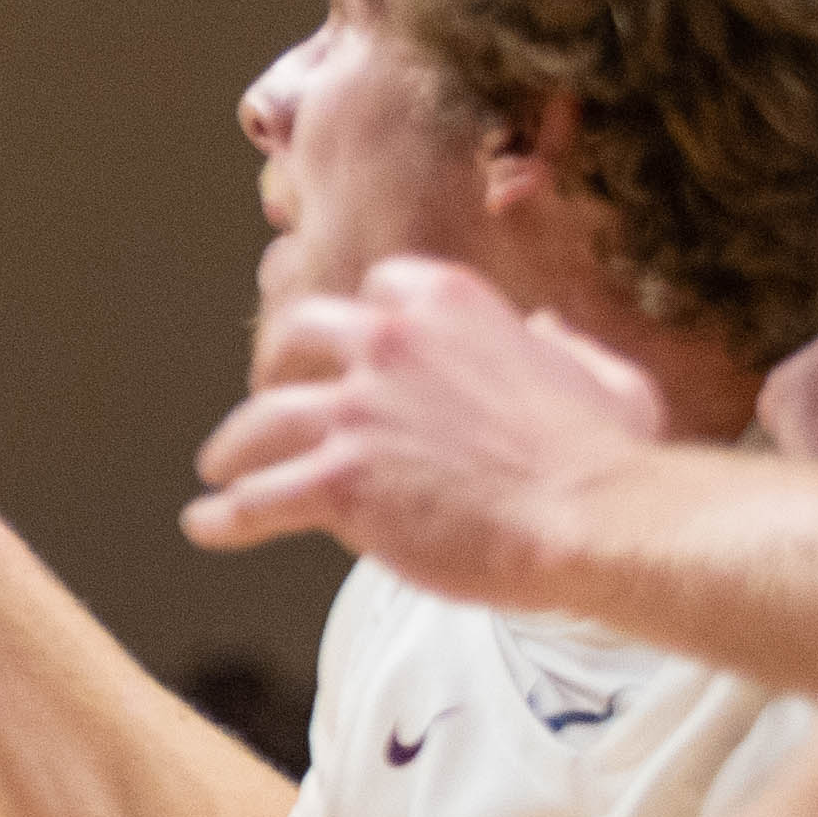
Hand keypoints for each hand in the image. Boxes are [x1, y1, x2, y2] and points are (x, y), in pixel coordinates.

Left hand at [183, 255, 666, 589]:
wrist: (597, 519)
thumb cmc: (612, 458)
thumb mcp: (602, 374)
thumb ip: (560, 345)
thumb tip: (543, 327)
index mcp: (449, 301)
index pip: (381, 291)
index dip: (365, 322)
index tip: (356, 349)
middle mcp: (390, 341)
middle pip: (302, 334)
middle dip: (281, 363)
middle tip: (268, 396)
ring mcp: (357, 409)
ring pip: (264, 420)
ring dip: (235, 445)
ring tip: (219, 468)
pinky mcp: (339, 480)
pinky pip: (258, 498)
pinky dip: (226, 514)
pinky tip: (205, 525)